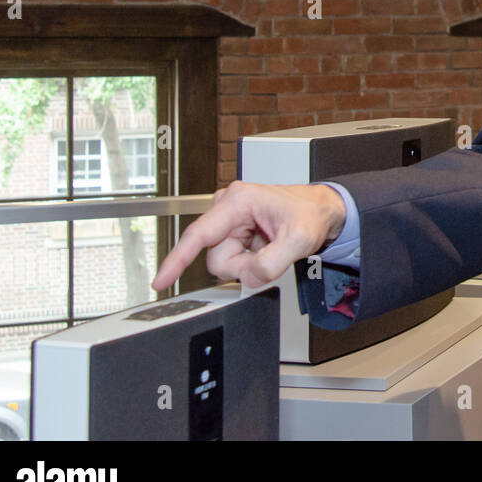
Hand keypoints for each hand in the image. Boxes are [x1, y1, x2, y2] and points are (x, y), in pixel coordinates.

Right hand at [151, 181, 346, 291]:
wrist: (321, 211)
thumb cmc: (310, 213)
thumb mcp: (300, 239)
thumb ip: (272, 262)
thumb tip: (248, 276)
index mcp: (238, 201)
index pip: (199, 235)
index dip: (177, 260)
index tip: (161, 280)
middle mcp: (228, 208)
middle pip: (217, 257)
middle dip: (241, 265)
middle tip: (270, 254)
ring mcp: (230, 221)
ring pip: (224, 261)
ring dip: (247, 263)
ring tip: (269, 247)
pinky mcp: (234, 232)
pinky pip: (233, 260)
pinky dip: (250, 261)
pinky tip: (265, 247)